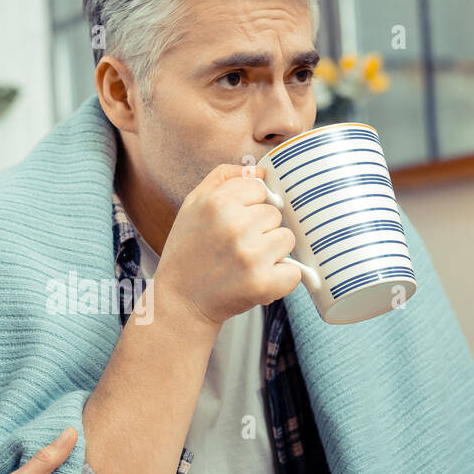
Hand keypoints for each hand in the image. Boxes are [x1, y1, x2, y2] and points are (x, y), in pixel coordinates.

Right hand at [155, 164, 303, 326]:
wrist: (180, 302)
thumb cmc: (187, 253)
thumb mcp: (192, 206)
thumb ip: (223, 179)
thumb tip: (261, 170)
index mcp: (217, 202)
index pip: (259, 189)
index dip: (248, 208)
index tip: (231, 225)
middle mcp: (234, 225)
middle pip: (274, 214)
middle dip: (260, 230)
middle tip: (235, 248)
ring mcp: (250, 255)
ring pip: (287, 239)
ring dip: (272, 252)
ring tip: (245, 264)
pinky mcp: (263, 283)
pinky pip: (294, 271)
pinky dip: (281, 278)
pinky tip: (256, 281)